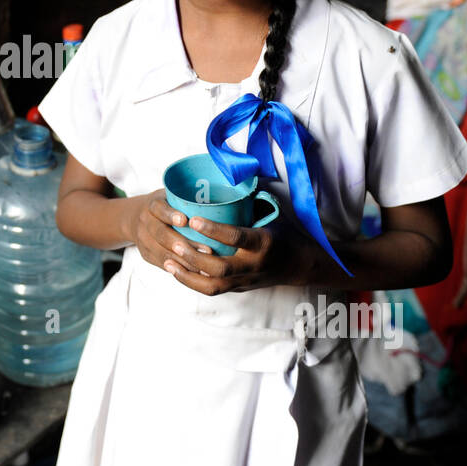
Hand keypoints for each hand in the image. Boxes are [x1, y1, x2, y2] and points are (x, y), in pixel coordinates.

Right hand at [128, 189, 216, 272]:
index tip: (185, 220)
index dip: (170, 215)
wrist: (135, 218)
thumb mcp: (172, 195)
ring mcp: (143, 240)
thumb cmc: (165, 205)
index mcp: (152, 204)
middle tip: (208, 250)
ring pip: (163, 253)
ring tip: (208, 266)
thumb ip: (191, 199)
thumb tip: (229, 201)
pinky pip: (164, 264)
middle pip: (161, 234)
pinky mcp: (147, 255)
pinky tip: (198, 273)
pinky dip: (181, 270)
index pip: (159, 208)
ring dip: (186, 261)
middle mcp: (145, 221)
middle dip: (185, 244)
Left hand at [162, 214, 315, 295]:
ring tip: (167, 261)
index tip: (193, 220)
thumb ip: (250, 201)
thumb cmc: (283, 233)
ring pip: (213, 285)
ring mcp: (245, 280)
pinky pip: (212, 290)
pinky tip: (175, 271)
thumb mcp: (272, 215)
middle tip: (173, 242)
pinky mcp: (238, 288)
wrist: (298, 264)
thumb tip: (229, 175)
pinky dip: (191, 282)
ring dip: (187, 274)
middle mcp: (254, 264)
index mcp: (263, 242)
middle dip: (194, 257)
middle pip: (220, 268)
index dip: (213, 230)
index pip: (237, 237)